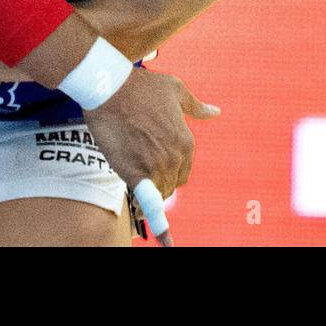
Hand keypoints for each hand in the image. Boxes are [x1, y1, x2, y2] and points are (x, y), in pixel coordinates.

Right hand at [83, 67, 218, 246]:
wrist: (109, 86)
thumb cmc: (140, 85)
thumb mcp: (175, 89)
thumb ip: (196, 106)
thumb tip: (216, 112)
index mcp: (186, 141)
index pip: (183, 170)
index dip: (169, 167)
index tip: (154, 159)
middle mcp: (176, 157)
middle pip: (171, 183)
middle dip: (158, 177)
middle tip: (139, 161)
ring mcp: (156, 166)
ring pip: (158, 192)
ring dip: (148, 188)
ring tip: (131, 173)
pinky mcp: (136, 173)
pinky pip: (149, 203)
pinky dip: (157, 222)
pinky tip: (165, 240)